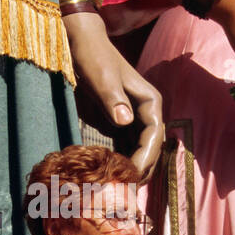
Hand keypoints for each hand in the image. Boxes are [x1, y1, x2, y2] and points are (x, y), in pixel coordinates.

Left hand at [63, 11, 163, 182]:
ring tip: (119, 188)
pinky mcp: (117, 124)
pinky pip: (123, 147)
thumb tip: (126, 121)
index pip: (154, 135)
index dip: (146, 156)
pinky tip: (110, 175)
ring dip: (131, 169)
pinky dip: (119, 162)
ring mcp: (131, 119)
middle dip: (141, 168)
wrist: (80, 45)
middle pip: (150, 147)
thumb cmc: (93, 57)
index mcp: (149, 101)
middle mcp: (145, 112)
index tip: (134, 173)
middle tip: (127, 189)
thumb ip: (113, 99)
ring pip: (138, 150)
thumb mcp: (102, 77)